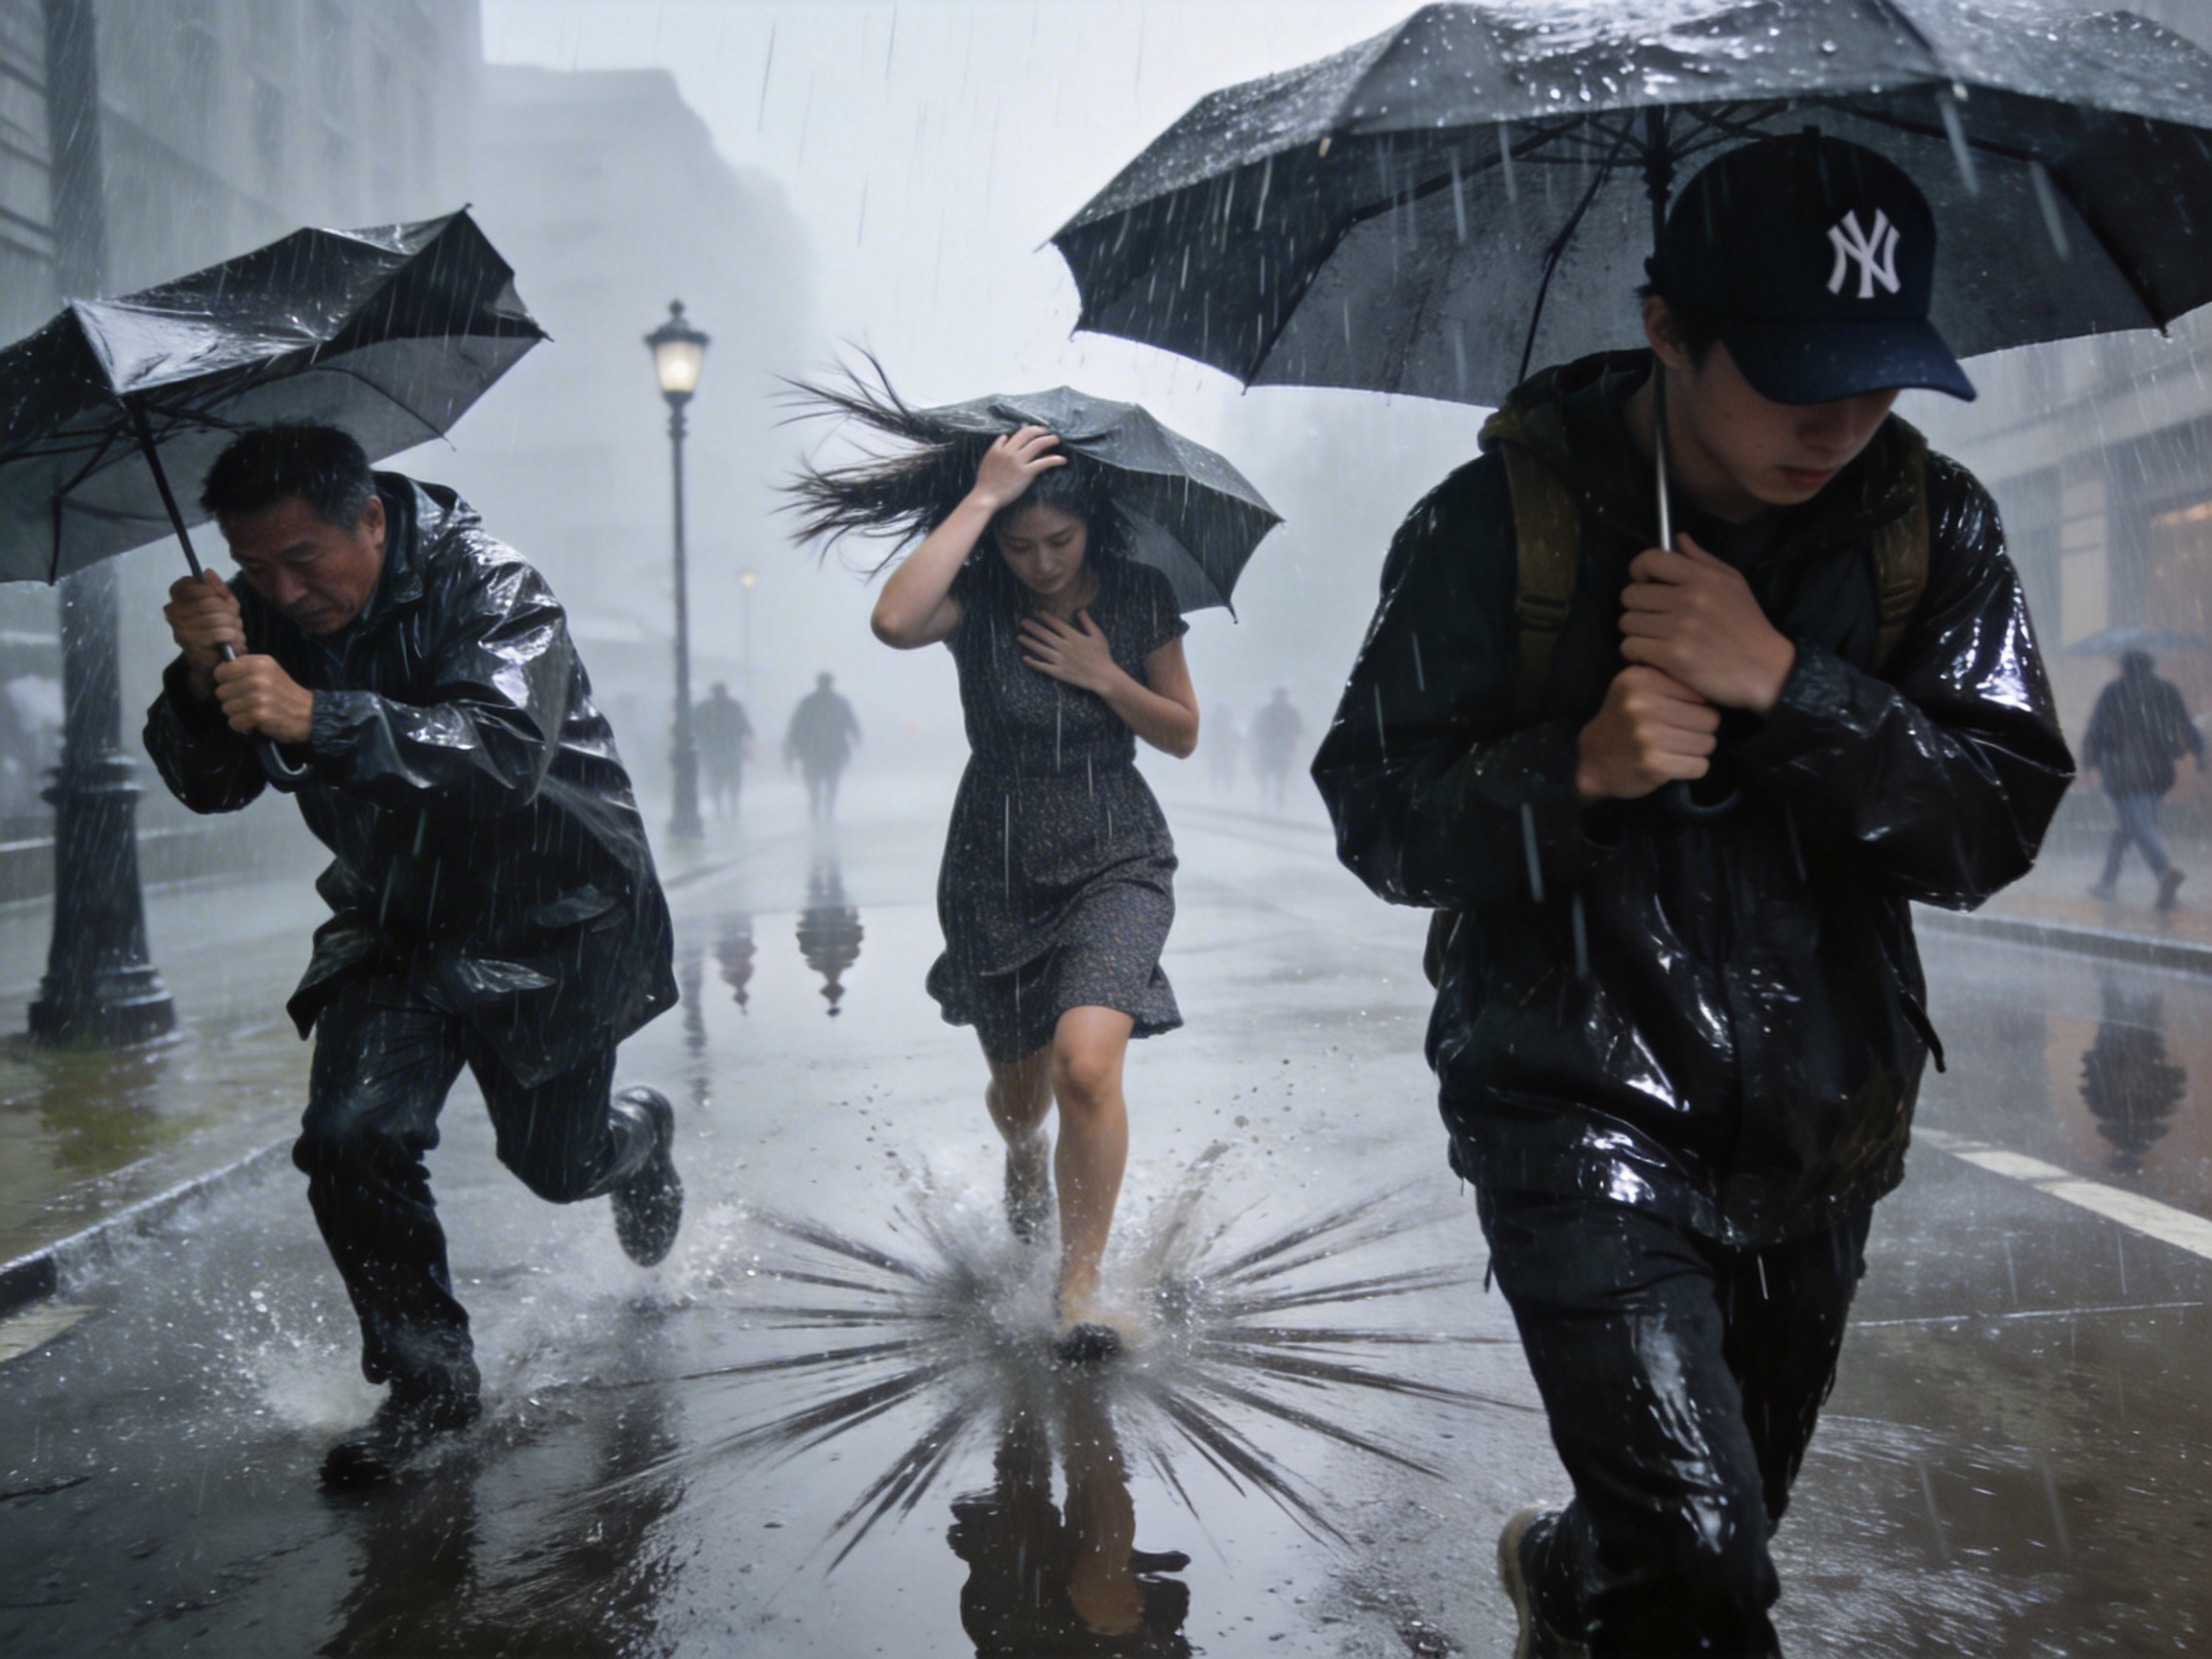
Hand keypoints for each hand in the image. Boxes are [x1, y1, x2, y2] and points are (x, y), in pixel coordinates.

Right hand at [163, 571, 245, 700]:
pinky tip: (233, 644)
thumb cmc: (220, 630)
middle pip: (206, 602)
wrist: (217, 663)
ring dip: (233, 626)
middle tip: (234, 620)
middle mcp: (174, 616)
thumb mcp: (225, 607)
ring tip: (235, 633)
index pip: (184, 586)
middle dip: (228, 611)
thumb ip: (219, 589)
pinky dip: (232, 639)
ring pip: (215, 619)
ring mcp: (181, 633)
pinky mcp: (192, 649)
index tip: (218, 597)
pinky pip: (219, 636)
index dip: (205, 589)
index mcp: (178, 602)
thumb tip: (207, 572)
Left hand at [211, 654, 313, 745]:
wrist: (309, 715)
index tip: (239, 688)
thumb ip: (245, 667)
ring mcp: (259, 696)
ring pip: (226, 708)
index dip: (226, 682)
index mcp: (259, 663)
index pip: (221, 671)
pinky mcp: (260, 714)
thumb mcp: (269, 671)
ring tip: (253, 712)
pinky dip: (242, 726)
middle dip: (232, 700)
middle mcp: (258, 677)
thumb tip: (219, 671)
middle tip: (248, 703)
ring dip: (237, 714)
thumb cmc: (284, 694)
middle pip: (221, 691)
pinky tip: (254, 723)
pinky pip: (234, 722)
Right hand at [969, 425, 1063, 511]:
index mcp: (1001, 447)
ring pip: (1037, 444)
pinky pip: (1043, 463)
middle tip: (1049, 433)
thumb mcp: (987, 459)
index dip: (1032, 430)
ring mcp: (1018, 462)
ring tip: (1056, 440)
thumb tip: (1005, 436)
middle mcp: (1010, 452)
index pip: (1019, 433)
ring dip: (1049, 440)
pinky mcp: (1026, 473)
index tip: (1038, 431)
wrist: (986, 496)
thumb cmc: (986, 481)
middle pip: (1029, 434)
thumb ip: (996, 446)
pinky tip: (1062, 460)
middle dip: (1041, 431)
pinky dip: (1054, 460)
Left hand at [1019, 608, 1117, 693]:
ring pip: (1041, 649)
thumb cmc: (1103, 656)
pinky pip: (1043, 667)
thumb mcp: (1098, 635)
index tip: (1037, 612)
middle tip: (1023, 622)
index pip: (1056, 624)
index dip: (1046, 618)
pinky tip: (1025, 658)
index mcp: (1074, 637)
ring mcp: (1060, 660)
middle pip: (1045, 635)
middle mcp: (1064, 647)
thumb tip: (1080, 609)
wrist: (1103, 677)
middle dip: (1033, 627)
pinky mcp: (1059, 672)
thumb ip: (1087, 622)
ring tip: (1020, 637)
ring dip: (1030, 642)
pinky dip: (1033, 663)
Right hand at [1576, 666, 1720, 802]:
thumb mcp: (1635, 687)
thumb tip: (1714, 684)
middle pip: (1710, 718)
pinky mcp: (1653, 765)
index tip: (1677, 714)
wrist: (1592, 762)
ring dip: (1697, 750)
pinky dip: (1692, 768)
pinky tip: (1673, 764)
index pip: (1701, 693)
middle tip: (1679, 734)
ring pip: (1708, 743)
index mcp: (1639, 679)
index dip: (1696, 706)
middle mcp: (1642, 704)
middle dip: (1701, 729)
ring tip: (1675, 748)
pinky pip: (1700, 766)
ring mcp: (1647, 736)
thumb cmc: (1624, 721)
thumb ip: (1668, 677)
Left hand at [1619, 535, 1795, 712]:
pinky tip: (1653, 655)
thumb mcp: (1734, 583)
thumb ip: (1702, 560)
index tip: (1644, 583)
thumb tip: (1678, 538)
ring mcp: (1679, 629)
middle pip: (1630, 595)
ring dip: (1636, 631)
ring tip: (1654, 638)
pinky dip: (1637, 653)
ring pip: (1627, 622)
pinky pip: (1630, 647)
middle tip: (1651, 617)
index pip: (1649, 560)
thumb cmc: (1748, 625)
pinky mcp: (1672, 656)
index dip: (1638, 570)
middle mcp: (1689, 599)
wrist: (1765, 669)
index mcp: (1703, 578)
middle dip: (1636, 606)